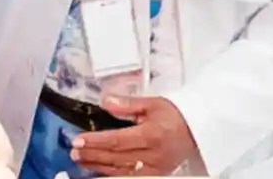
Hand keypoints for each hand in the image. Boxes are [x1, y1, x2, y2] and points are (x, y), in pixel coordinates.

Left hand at [72, 96, 200, 175]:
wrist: (198, 130)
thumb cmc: (176, 115)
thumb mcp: (152, 104)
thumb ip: (127, 104)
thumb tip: (106, 101)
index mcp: (153, 134)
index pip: (118, 140)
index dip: (96, 142)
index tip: (79, 140)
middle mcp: (154, 154)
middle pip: (117, 157)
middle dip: (93, 155)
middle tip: (74, 151)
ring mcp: (157, 168)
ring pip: (122, 170)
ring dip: (98, 166)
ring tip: (81, 160)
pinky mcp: (157, 175)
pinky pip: (131, 177)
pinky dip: (113, 174)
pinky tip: (98, 171)